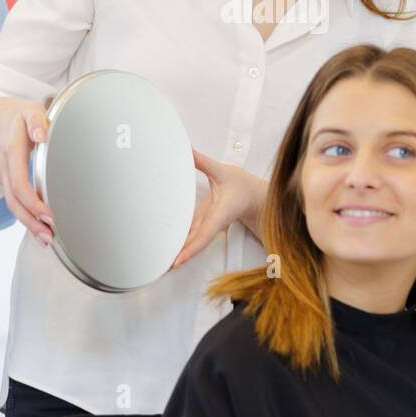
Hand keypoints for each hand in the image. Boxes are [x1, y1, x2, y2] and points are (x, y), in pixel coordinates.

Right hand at [0, 97, 54, 246]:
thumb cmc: (18, 115)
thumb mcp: (30, 110)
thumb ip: (37, 121)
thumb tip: (41, 135)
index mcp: (12, 151)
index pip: (19, 183)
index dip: (33, 202)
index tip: (49, 216)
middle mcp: (5, 167)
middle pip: (14, 201)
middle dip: (30, 221)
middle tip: (49, 236)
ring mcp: (4, 175)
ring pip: (12, 205)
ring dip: (28, 224)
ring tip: (47, 239)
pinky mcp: (8, 181)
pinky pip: (14, 201)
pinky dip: (26, 216)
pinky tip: (40, 227)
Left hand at [171, 149, 266, 268]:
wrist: (256, 197)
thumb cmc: (242, 186)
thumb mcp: (223, 171)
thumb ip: (202, 161)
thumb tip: (186, 148)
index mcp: (220, 214)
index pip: (203, 235)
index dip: (190, 250)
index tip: (176, 262)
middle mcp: (213, 224)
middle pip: (195, 245)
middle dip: (179, 257)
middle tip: (159, 268)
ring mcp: (209, 227)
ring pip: (193, 243)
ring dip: (178, 252)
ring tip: (160, 261)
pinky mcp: (205, 225)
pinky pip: (192, 237)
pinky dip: (181, 243)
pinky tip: (168, 247)